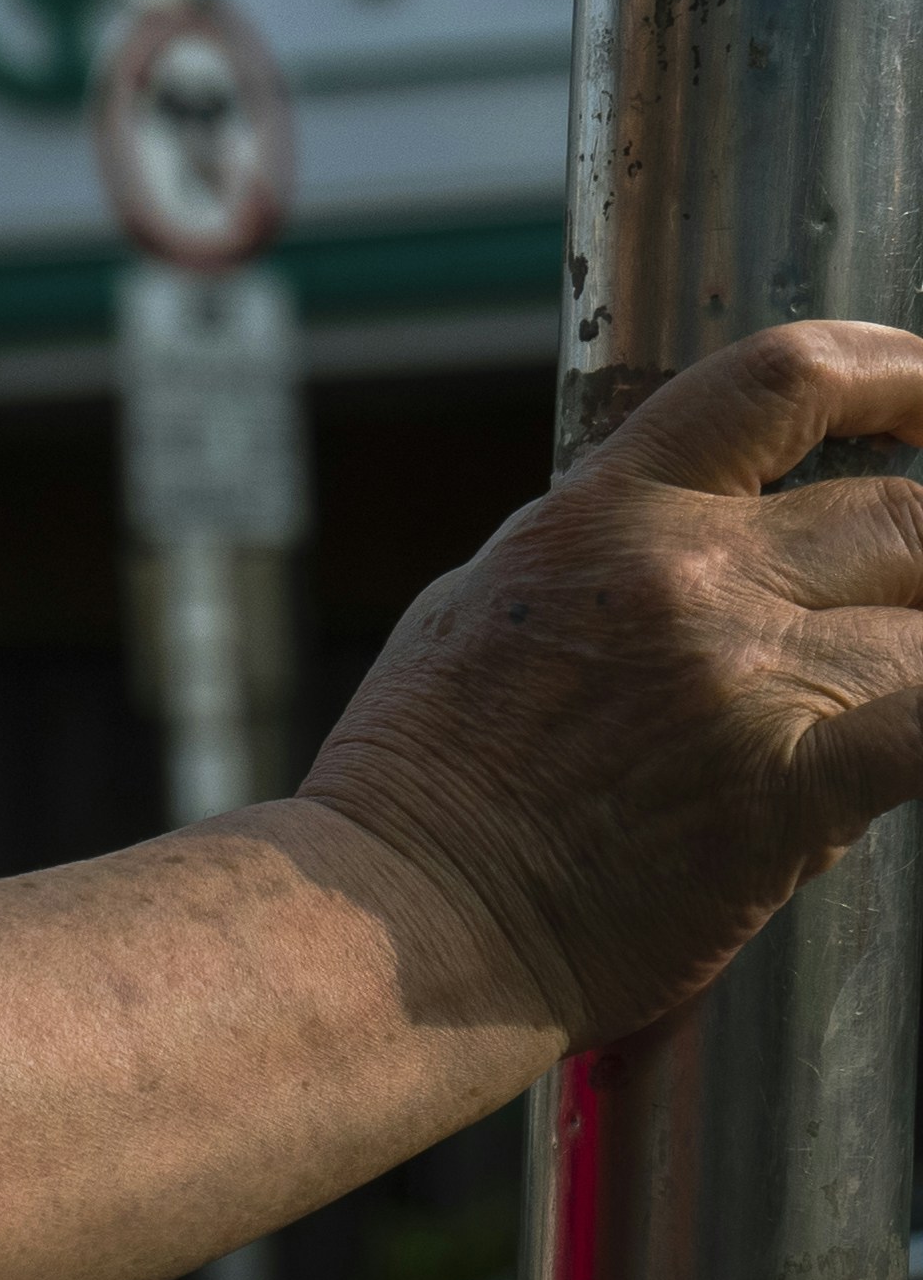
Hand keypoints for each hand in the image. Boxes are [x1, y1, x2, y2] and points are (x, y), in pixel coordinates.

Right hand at [296, 320, 922, 1053]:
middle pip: (903, 514)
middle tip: (917, 598)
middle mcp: (688, 569)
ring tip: (872, 708)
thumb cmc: (426, 779)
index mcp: (606, 511)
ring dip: (919, 666)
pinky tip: (910, 749)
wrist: (408, 911)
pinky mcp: (798, 783)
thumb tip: (692, 543)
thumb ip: (602, 556)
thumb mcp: (487, 606)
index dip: (894, 368)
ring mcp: (748, 671)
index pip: (779, 382)